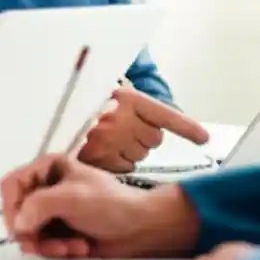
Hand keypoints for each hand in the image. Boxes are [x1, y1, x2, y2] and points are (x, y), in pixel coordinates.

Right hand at [0, 154, 198, 258]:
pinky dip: (56, 250)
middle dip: (31, 231)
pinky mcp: (59, 232)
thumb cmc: (110, 204)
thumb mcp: (73, 197)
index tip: (19, 228)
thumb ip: (40, 205)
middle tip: (40, 245)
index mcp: (47, 168)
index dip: (11, 206)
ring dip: (46, 244)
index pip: (12, 185)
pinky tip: (77, 248)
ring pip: (29, 232)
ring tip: (69, 247)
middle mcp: (46, 188)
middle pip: (17, 211)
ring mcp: (52, 211)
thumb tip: (17, 224)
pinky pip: (43, 244)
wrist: (142, 229)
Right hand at [79, 85, 209, 172]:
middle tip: (122, 128)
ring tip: (109, 139)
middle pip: (152, 139)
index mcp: (126, 97)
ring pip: (139, 154)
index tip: (203, 138)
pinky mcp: (98, 156)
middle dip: (141, 136)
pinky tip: (105, 152)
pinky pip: (123, 166)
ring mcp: (108, 139)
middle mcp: (119, 117)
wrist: (56, 109)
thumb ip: (143, 106)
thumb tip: (186, 129)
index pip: (163, 115)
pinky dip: (116, 162)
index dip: (186, 128)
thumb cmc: (86, 102)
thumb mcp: (114, 93)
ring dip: (129, 150)